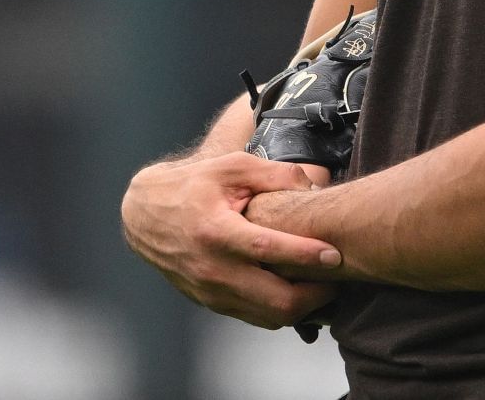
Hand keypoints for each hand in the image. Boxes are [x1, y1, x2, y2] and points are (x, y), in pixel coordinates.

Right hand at [121, 151, 341, 329]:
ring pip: (269, 317)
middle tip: (339, 278)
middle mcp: (212, 269)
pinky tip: (298, 291)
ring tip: (325, 287)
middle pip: (275, 300)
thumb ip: (274, 173)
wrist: (146, 215)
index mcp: (215, 231)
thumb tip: (312, 186)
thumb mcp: (232, 166)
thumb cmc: (193, 185)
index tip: (334, 255)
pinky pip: (255, 317)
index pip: (268, 251)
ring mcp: (211, 291)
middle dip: (315, 295)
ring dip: (302, 308)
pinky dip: (281, 310)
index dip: (305, 255)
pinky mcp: (211, 303)